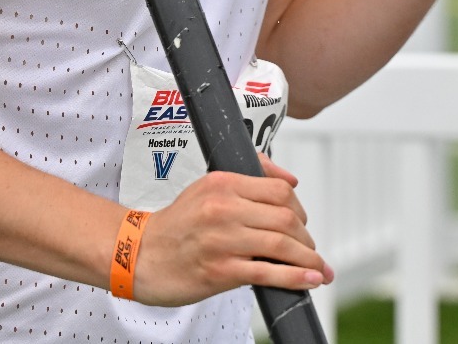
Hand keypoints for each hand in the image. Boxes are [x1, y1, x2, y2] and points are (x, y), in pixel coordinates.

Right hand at [132, 158, 332, 305]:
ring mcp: (222, 239)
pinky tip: (309, 280)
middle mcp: (223, 207)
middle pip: (285, 216)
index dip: (299, 207)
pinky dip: (295, 277)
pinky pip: (268, 272)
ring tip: (318, 268)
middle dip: (306, 237)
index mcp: (222, 183)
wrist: (138, 256)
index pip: (278, 189)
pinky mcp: (220, 270)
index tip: (302, 222)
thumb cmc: (176, 226)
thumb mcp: (206, 188)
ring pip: (281, 244)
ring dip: (308, 258)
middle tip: (310, 249)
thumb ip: (249, 176)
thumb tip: (291, 180)